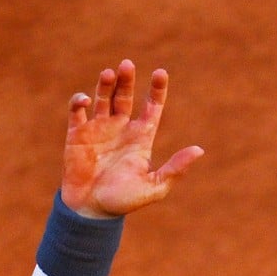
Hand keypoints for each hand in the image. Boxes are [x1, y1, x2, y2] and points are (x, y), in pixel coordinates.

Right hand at [61, 59, 203, 217]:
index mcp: (141, 139)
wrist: (91, 211)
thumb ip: (175, 168)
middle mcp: (121, 129)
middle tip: (127, 64)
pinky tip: (86, 100)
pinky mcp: (78, 134)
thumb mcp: (154, 186)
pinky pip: (78, 110)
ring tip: (110, 73)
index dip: (157, 90)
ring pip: (103, 98)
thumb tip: (199, 150)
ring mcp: (98, 130)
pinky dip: (80, 101)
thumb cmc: (124, 201)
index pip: (151, 108)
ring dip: (106, 84)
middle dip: (127, 80)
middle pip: (126, 97)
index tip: (160, 72)